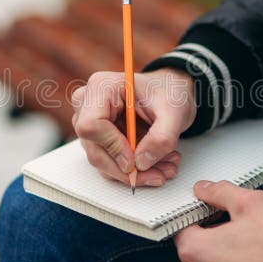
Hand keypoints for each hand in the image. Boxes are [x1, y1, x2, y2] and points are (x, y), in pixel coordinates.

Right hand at [71, 68, 195, 186]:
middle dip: (127, 169)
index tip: (137, 160)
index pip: (91, 125)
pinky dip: (133, 169)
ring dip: (134, 172)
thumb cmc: (168, 91)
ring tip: (165, 167)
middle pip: (95, 149)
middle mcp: (88, 105)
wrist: (169, 92)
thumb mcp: (174, 111)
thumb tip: (142, 163)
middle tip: (158, 173)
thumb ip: (161, 137)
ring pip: (103, 161)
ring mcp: (91, 123)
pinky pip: (110, 162)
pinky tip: (156, 165)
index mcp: (101, 87)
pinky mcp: (99, 138)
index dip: (113, 147)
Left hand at [174, 180, 262, 261]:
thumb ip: (220, 192)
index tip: (217, 212)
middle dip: (216, 238)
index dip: (202, 216)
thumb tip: (204, 189)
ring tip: (255, 248)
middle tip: (242, 228)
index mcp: (196, 250)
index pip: (184, 227)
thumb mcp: (249, 201)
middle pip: (200, 251)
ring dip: (229, 260)